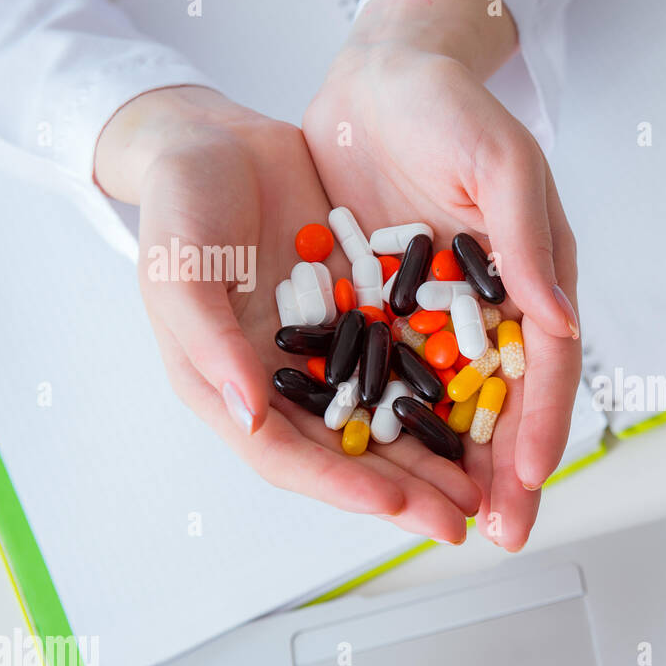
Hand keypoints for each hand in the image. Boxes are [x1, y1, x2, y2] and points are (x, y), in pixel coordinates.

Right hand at [96, 86, 479, 542]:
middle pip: (350, 454)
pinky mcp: (367, 320)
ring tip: (481, 488)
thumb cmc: (182, 206)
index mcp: (233, 388)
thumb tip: (247, 414)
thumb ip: (207, 341)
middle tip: (458, 521)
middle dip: (404, 492)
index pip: (287, 457)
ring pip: (389, 419)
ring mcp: (332, 355)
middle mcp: (288, 385)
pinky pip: (410, 366)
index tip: (393, 504)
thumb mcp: (181, 268)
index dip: (340, 485)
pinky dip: (444, 392)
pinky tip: (484, 411)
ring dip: (432, 457)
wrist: (218, 144)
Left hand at [303, 0, 580, 550]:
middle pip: (503, 404)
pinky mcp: (386, 312)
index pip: (546, 368)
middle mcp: (492, 311)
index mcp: (533, 282)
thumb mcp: (499, 165)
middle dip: (504, 474)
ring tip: (448, 523)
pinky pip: (389, 378)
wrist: (378, 79)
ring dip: (451, 467)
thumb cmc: (450, 108)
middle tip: (500, 534)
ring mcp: (438, 318)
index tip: (531, 477)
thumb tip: (560, 325)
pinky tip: (385, 467)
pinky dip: (391, 425)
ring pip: (450, 406)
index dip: (542, 425)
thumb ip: (528, 243)